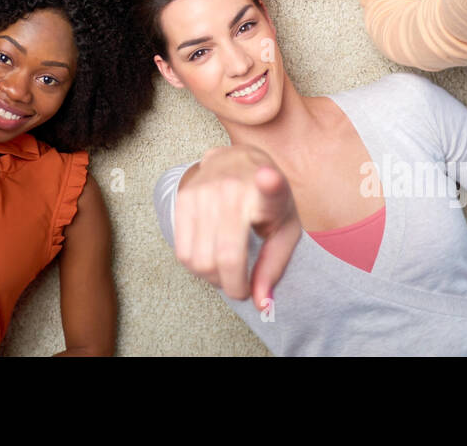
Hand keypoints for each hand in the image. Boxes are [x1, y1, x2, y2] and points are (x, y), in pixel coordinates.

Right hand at [174, 146, 301, 309]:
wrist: (239, 162)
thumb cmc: (268, 204)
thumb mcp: (284, 232)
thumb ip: (273, 269)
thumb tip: (262, 305)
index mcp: (269, 193)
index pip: (269, 187)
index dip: (269, 185)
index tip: (268, 178)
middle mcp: (234, 188)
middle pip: (225, 257)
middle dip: (234, 286)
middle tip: (241, 285)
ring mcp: (204, 191)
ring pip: (199, 261)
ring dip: (213, 278)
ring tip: (226, 270)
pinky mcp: (183, 197)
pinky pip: (182, 252)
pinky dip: (195, 267)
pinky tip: (209, 257)